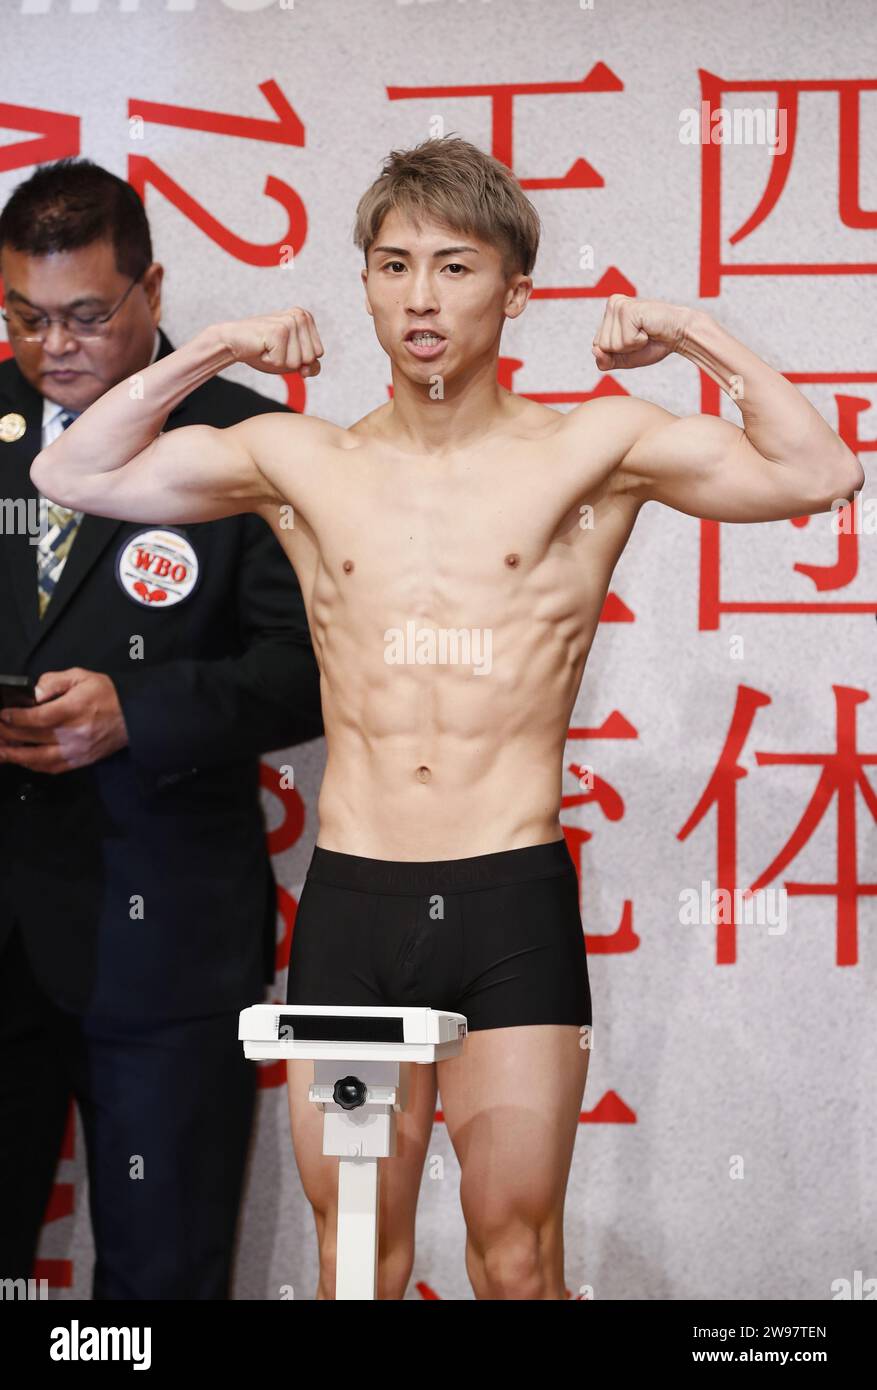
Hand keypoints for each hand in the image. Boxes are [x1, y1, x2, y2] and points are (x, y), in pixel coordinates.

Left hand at [0, 668, 128, 772]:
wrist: (133, 716)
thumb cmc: (106, 694)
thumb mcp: (81, 676)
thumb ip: (54, 681)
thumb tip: (35, 694)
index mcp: (73, 710)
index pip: (36, 719)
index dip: (14, 719)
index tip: (1, 715)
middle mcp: (73, 734)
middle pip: (32, 738)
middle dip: (7, 734)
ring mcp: (76, 751)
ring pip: (38, 759)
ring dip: (15, 756)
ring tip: (0, 750)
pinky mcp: (80, 761)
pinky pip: (51, 768)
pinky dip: (33, 766)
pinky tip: (22, 760)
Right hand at [217, 306, 323, 377]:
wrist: (233, 342)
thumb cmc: (263, 350)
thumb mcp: (291, 359)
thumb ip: (309, 365)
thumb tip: (308, 370)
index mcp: (306, 318)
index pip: (318, 354)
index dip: (299, 359)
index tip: (282, 348)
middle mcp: (300, 316)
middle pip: (311, 358)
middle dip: (291, 361)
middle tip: (273, 348)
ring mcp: (289, 322)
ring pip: (297, 362)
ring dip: (279, 362)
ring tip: (267, 347)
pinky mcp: (278, 331)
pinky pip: (282, 362)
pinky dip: (270, 361)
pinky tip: (261, 348)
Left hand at [591, 295, 694, 370]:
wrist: (679, 334)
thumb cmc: (653, 344)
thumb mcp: (623, 358)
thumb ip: (605, 360)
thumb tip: (595, 351)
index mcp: (608, 314)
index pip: (597, 347)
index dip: (617, 353)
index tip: (634, 341)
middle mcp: (611, 305)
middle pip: (602, 346)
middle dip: (623, 349)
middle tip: (641, 336)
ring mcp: (618, 305)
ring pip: (611, 344)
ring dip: (632, 345)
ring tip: (645, 331)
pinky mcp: (627, 309)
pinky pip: (625, 340)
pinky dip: (639, 341)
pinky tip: (648, 329)